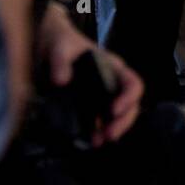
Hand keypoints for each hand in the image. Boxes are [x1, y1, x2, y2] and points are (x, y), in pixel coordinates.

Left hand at [36, 3, 142, 145]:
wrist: (51, 45)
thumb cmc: (63, 42)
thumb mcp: (61, 47)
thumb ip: (60, 61)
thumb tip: (60, 81)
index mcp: (113, 67)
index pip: (133, 83)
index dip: (129, 98)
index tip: (114, 110)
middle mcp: (113, 82)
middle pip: (130, 105)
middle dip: (123, 122)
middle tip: (109, 135)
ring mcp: (103, 94)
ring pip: (119, 115)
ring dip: (113, 129)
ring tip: (100, 141)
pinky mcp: (91, 104)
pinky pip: (102, 120)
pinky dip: (99, 131)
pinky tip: (92, 140)